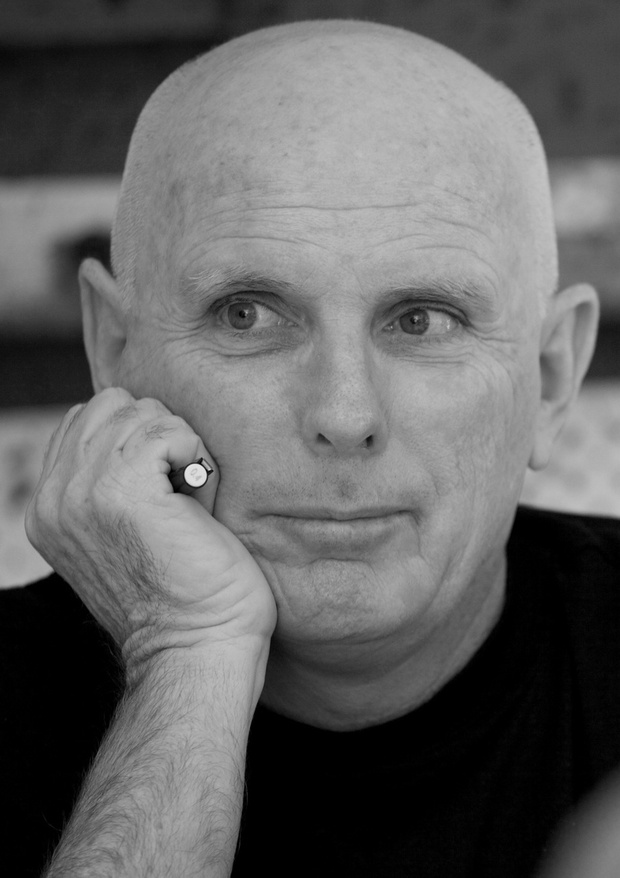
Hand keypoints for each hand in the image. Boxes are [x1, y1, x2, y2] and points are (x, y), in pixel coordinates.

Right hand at [26, 388, 276, 672]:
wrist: (195, 648)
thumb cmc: (183, 593)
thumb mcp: (126, 534)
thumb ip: (111, 484)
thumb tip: (142, 431)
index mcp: (51, 508)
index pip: (85, 423)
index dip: (137, 439)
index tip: (164, 487)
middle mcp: (56, 498)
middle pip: (110, 405)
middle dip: (156, 432)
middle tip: (179, 488)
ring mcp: (83, 493)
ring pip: (138, 410)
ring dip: (178, 444)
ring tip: (188, 496)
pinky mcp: (122, 491)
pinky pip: (166, 429)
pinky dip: (193, 452)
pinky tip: (196, 495)